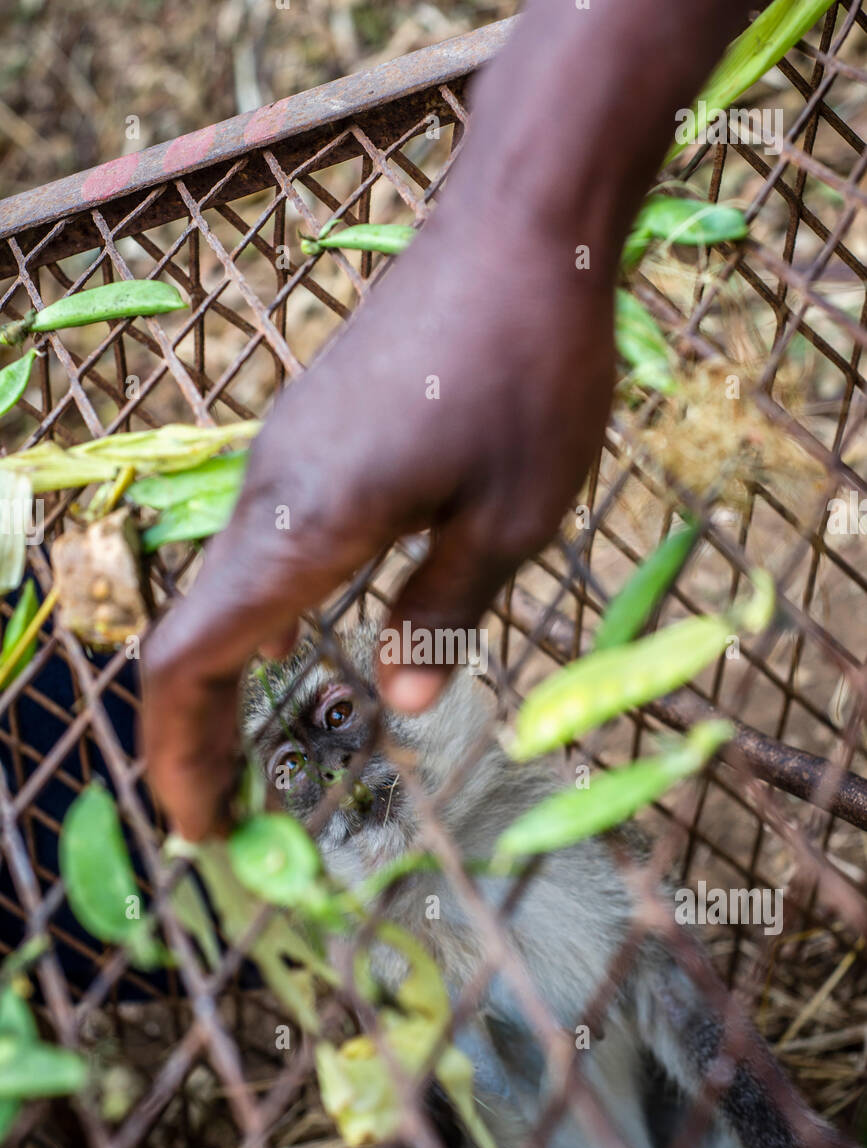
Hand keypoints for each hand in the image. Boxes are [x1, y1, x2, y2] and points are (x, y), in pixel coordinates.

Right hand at [141, 211, 614, 838]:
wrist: (514, 226)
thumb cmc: (532, 372)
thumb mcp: (513, 518)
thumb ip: (444, 614)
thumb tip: (399, 701)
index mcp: (308, 524)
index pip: (194, 659)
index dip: (183, 756)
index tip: (206, 828)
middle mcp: (269, 491)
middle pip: (193, 633)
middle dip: (199, 736)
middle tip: (236, 815)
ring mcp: (281, 456)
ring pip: (223, 589)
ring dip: (228, 681)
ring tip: (258, 754)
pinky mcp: (307, 435)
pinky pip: (258, 548)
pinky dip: (257, 622)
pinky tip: (296, 651)